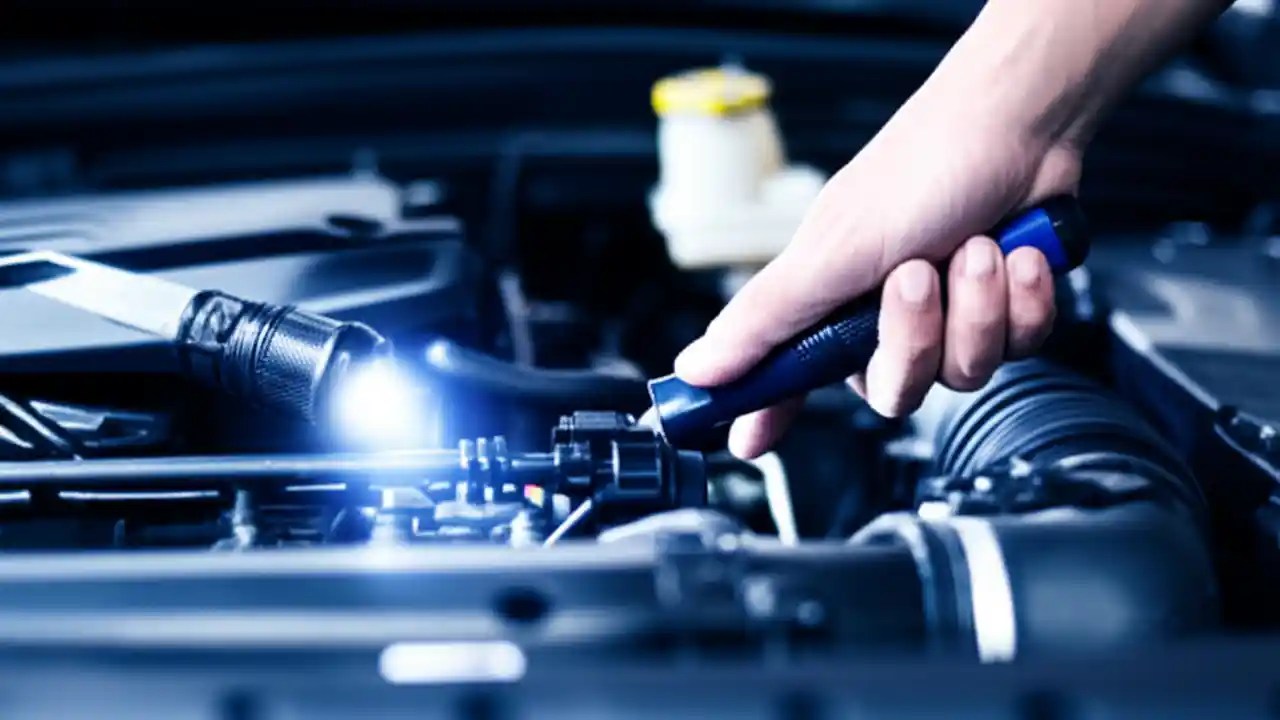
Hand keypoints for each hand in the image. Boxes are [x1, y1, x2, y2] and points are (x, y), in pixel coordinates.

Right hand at [671, 100, 1082, 458]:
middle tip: (918, 275)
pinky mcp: (1005, 311)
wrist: (1018, 127)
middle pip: (894, 390)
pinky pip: (1019, 346)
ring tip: (976, 247)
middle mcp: (883, 317)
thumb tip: (694, 368)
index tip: (748, 445)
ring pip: (963, 372)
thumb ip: (762, 320)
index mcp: (829, 304)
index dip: (768, 414)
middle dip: (916, 335)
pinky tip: (1019, 255)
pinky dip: (1022, 298)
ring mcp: (947, 318)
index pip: (786, 379)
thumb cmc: (919, 170)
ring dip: (976, 306)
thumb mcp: (827, 254)